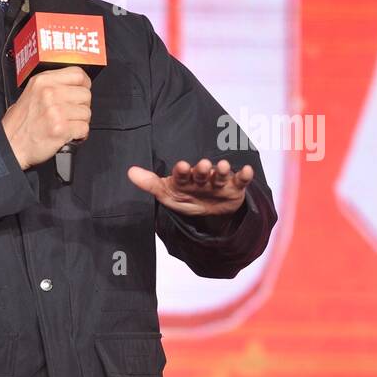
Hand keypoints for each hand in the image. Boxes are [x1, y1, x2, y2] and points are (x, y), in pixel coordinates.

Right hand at [0, 67, 91, 170]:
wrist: (11, 144)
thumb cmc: (21, 122)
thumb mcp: (32, 92)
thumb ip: (53, 85)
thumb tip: (76, 86)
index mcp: (43, 81)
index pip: (78, 74)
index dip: (84, 85)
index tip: (82, 92)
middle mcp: (49, 93)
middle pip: (85, 94)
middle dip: (82, 106)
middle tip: (71, 114)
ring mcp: (56, 111)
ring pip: (87, 112)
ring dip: (80, 121)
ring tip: (67, 125)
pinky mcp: (61, 129)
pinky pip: (84, 128)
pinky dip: (79, 134)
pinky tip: (67, 134)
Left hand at [126, 158, 253, 216]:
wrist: (210, 211)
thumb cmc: (186, 197)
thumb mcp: (167, 194)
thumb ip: (150, 183)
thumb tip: (129, 172)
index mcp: (185, 178)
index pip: (182, 173)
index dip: (182, 170)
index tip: (182, 166)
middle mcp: (203, 177)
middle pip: (202, 172)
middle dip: (203, 169)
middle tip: (203, 165)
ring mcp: (219, 182)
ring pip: (221, 174)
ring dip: (222, 170)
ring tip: (223, 167)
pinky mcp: (234, 187)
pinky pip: (240, 180)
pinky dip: (244, 175)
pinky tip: (247, 170)